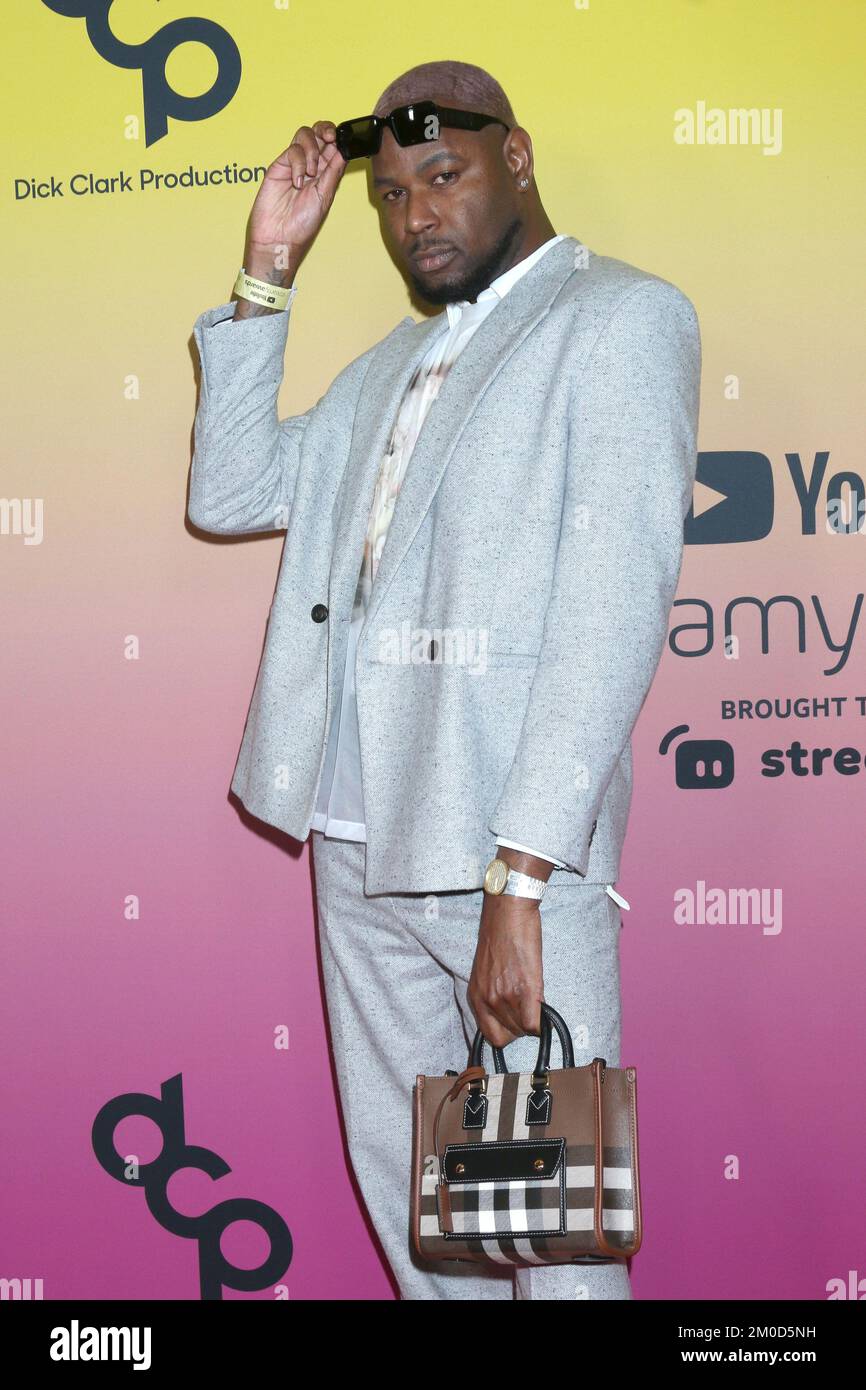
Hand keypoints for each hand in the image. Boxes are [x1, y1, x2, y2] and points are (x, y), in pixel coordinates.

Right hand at [246, 120, 346, 273]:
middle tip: (330, 138)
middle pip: (318, 134)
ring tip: (311, 172)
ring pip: (304, 135)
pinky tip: (298, 182)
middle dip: (325, 129)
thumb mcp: (325, 196)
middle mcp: (311, 166)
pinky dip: (298, 163)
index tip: (341, 139)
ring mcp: (294, 165)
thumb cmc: (302, 224)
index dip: (338, 138)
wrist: (280, 237)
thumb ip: (332, 172)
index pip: (333, 146)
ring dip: (312, 149)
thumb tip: (344, 150)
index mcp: (326, 174)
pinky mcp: (279, 166)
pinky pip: (291, 151)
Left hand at [468, 892, 543, 1049]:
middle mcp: (488, 1000)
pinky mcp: (525, 989)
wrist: (507, 913)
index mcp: (476, 996)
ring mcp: (505, 996)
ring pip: (524, 1030)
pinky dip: (541, 1020)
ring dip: (532, 1020)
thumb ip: (493, 993)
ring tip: (534, 1000)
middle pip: (510, 1035)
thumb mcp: (486, 971)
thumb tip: (508, 1012)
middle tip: (529, 1008)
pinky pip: (534, 1023)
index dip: (508, 1033)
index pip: (491, 1036)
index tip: (516, 1022)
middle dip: (522, 1026)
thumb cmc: (498, 936)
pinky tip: (541, 1004)